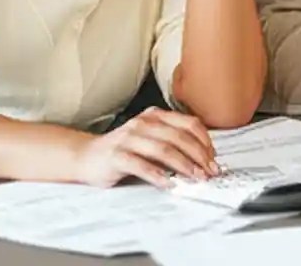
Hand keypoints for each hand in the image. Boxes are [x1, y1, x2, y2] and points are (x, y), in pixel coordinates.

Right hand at [69, 107, 219, 187]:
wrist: (86, 156)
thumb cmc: (123, 150)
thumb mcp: (149, 138)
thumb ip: (172, 142)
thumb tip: (202, 159)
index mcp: (155, 116)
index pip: (189, 123)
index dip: (205, 141)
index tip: (214, 158)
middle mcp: (143, 123)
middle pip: (179, 137)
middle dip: (199, 156)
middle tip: (209, 171)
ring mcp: (129, 138)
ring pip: (163, 150)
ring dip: (184, 165)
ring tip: (195, 178)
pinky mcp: (117, 155)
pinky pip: (141, 165)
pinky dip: (158, 175)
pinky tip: (169, 183)